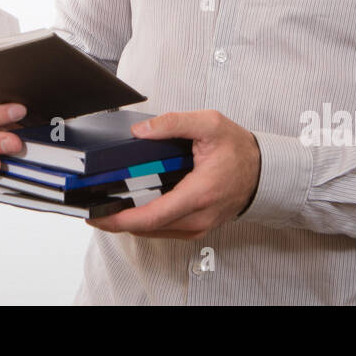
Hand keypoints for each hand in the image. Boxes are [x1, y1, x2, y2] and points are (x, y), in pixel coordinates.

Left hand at [86, 109, 259, 238]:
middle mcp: (198, 216)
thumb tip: (141, 131)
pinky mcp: (197, 227)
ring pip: (155, 231)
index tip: (100, 215)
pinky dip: (145, 222)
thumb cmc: (238, 150)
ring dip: (130, 222)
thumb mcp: (209, 124)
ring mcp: (198, 226)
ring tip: (106, 207)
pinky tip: (132, 209)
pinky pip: (165, 230)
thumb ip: (173, 123)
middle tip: (93, 208)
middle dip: (118, 220)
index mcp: (199, 193)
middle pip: (149, 227)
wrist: (263, 171)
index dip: (122, 219)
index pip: (154, 215)